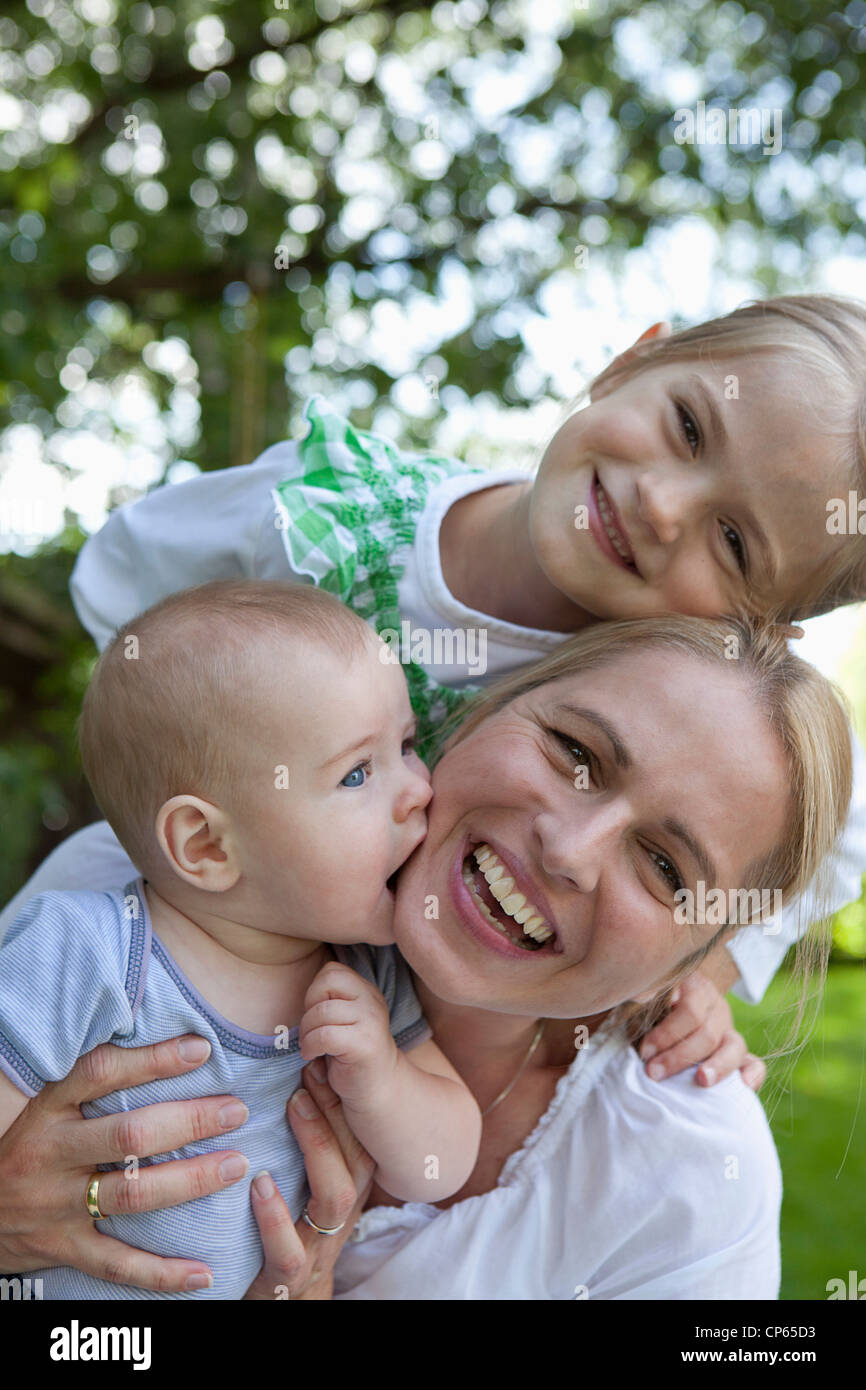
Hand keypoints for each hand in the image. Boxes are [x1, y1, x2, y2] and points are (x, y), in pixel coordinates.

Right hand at [0, 1035, 250, 1290]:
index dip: (152, 1059)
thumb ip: (93, 1081)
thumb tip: (171, 1045)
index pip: (100, 1073)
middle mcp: (52, 1154)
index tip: (201, 1049)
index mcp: (49, 1108)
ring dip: (190, 1181)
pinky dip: (162, 1274)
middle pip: (128, 1135)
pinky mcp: (63, 1248)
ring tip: (236, 1165)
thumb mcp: (49, 1106)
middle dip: (190, 1121)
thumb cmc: (29, 1145)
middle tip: (236, 1111)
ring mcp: (57, 1205)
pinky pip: (118, 1263)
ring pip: (132, 1195)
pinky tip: (203, 1273)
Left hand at [244, 1060, 375, 1299]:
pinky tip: (258, 1183)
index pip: (360, 1136)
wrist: (280, 1305)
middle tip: (309, 1070)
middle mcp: (339, 1214)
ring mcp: (317, 1246)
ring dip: (317, 1145)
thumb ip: (301, 1142)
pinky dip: (273, 1215)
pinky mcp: (285, 1278)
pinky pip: (288, 1250)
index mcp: (345, 1188)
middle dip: (336, 1109)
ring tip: (293, 1108)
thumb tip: (288, 1078)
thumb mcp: (302, 1184)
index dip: (344, 1097)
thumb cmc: (284, 1229)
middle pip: (358, 1156)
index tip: (321, 1058)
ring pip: (335, 1196)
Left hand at [298, 961, 397, 1109]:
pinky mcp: (365, 1044)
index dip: (316, 991)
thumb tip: (300, 992)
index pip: (332, 970)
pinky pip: (324, 1035)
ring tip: (311, 1046)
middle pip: (327, 981)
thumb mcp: (343, 1020)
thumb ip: (330, 1001)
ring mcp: (371, 1021)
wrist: (378, 1091)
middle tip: (311, 1029)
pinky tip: (313, 1056)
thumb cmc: (351, 1056)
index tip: (317, 1015)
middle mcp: (372, 1001)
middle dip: (310, 1005)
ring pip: (322, 1011)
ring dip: (307, 1031)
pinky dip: (310, 1046)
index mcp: (366, 992)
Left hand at [638, 971, 765, 1090]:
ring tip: (701, 1080)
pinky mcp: (738, 1053)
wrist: (661, 1011)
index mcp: (692, 988)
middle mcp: (715, 1006)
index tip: (644, 1051)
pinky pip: (754, 1062)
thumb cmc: (645, 1008)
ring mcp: (729, 1029)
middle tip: (653, 1072)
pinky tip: (745, 1085)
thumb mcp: (641, 1000)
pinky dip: (753, 1074)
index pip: (689, 1010)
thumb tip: (639, 996)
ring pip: (734, 1046)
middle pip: (707, 1032)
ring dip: (717, 1066)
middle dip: (679, 1056)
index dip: (667, 1034)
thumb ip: (641, 999)